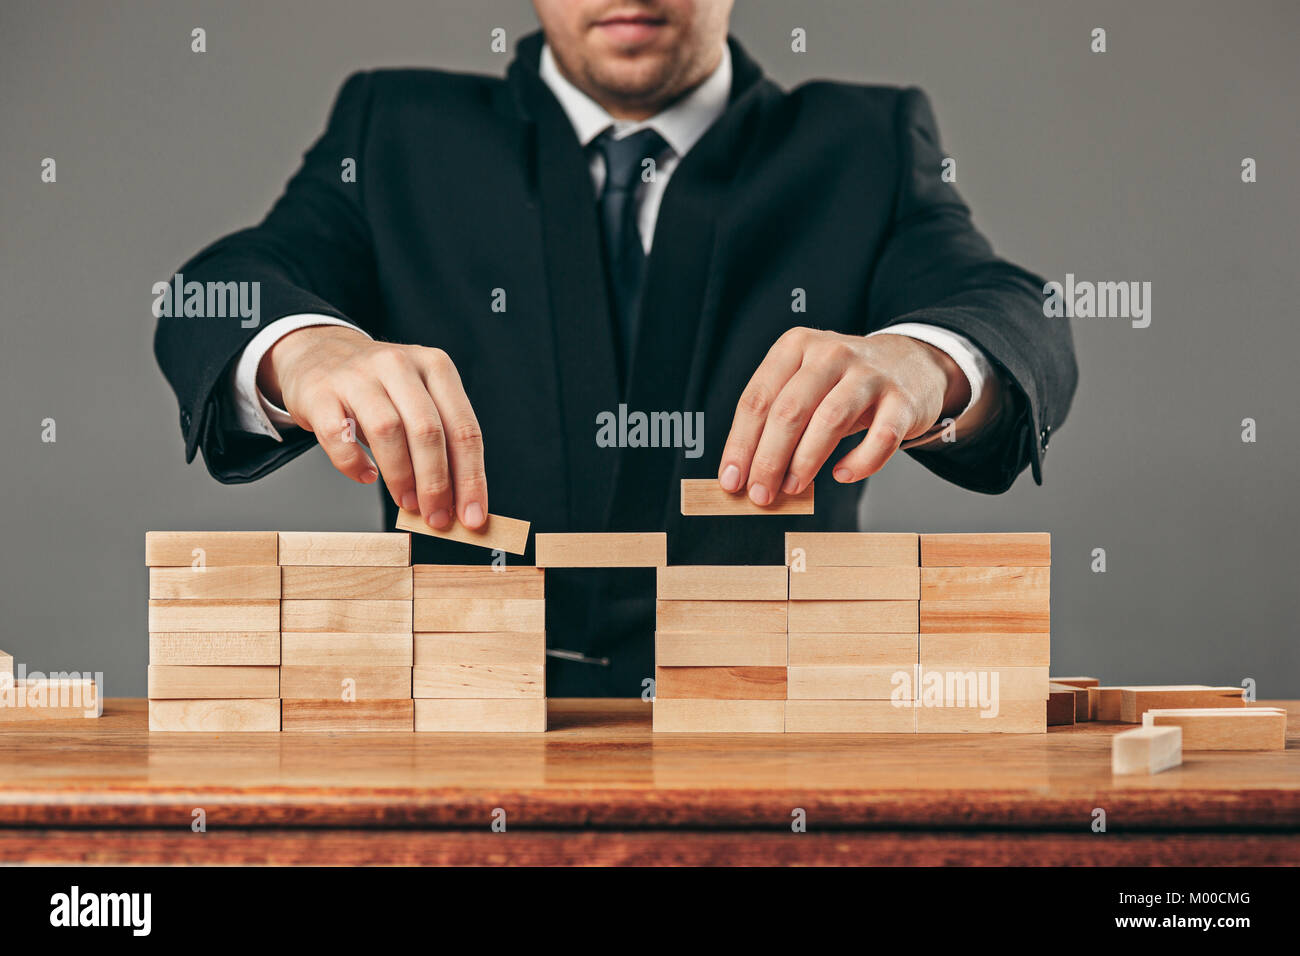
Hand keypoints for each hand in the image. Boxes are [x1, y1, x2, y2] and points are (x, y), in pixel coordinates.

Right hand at [259, 326, 486, 530]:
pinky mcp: (320, 393)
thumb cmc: (380, 386)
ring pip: (388, 431)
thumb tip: (458, 502)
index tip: (472, 516)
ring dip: (401, 476)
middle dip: (436, 483)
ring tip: (407, 502)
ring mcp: (357, 376)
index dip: (471, 478)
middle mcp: (398, 365)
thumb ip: (440, 443)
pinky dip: (354, 464)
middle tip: (437, 517)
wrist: (319, 352)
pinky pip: (339, 436)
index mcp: (435, 367)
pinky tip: (366, 476)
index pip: (464, 428)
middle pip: (428, 431)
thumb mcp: (419, 399)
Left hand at [718, 328, 969, 502]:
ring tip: (792, 488)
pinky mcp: (902, 399)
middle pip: (789, 410)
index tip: (731, 480)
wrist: (911, 363)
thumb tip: (745, 473)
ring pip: (830, 420)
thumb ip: (775, 419)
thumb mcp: (804, 384)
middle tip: (760, 493)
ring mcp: (870, 374)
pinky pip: (880, 438)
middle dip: (768, 459)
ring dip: (805, 461)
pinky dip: (859, 462)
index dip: (740, 443)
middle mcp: (831, 353)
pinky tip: (842, 474)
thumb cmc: (843, 383)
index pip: (758, 398)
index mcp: (796, 346)